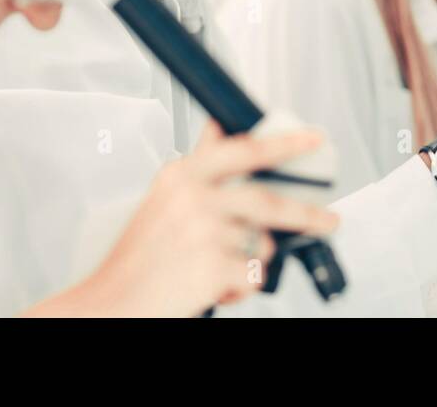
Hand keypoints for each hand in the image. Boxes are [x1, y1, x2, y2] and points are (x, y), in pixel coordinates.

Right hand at [27, 121, 338, 316]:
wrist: (109, 304)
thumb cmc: (137, 259)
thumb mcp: (162, 199)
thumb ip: (197, 166)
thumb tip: (218, 131)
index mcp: (181, 175)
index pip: (244, 150)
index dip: (284, 143)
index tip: (313, 138)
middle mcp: (192, 198)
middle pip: (267, 201)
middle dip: (305, 214)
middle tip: (327, 219)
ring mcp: (203, 231)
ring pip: (260, 244)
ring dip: (250, 264)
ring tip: (220, 272)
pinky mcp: (212, 266)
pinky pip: (251, 276)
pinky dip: (240, 289)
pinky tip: (215, 289)